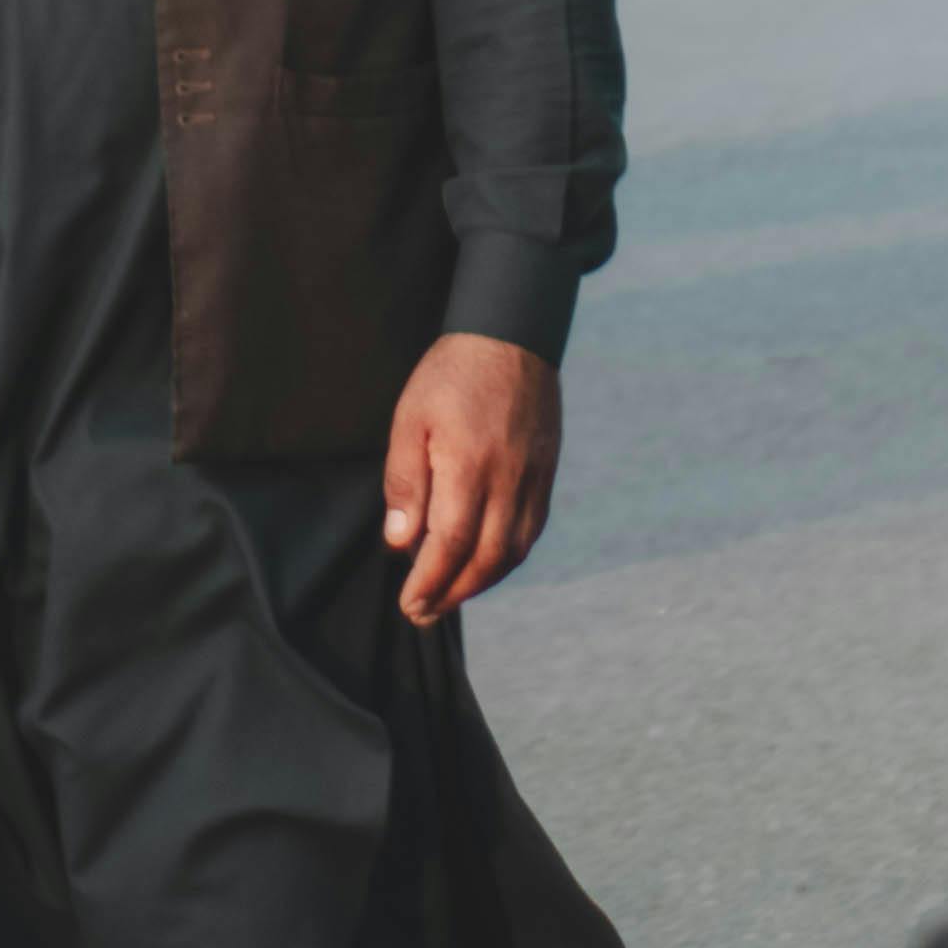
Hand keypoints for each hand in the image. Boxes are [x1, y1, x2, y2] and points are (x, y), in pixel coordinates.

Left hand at [381, 335, 560, 625]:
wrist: (511, 334)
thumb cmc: (451, 375)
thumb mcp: (411, 418)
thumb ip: (405, 481)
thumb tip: (401, 541)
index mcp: (469, 464)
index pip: (451, 543)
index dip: (430, 581)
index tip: (410, 604)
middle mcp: (508, 479)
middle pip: (486, 559)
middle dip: (453, 593)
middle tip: (423, 613)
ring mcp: (533, 478)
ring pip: (513, 551)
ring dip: (481, 583)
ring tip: (449, 595)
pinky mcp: (546, 473)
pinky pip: (531, 531)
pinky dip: (507, 558)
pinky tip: (485, 564)